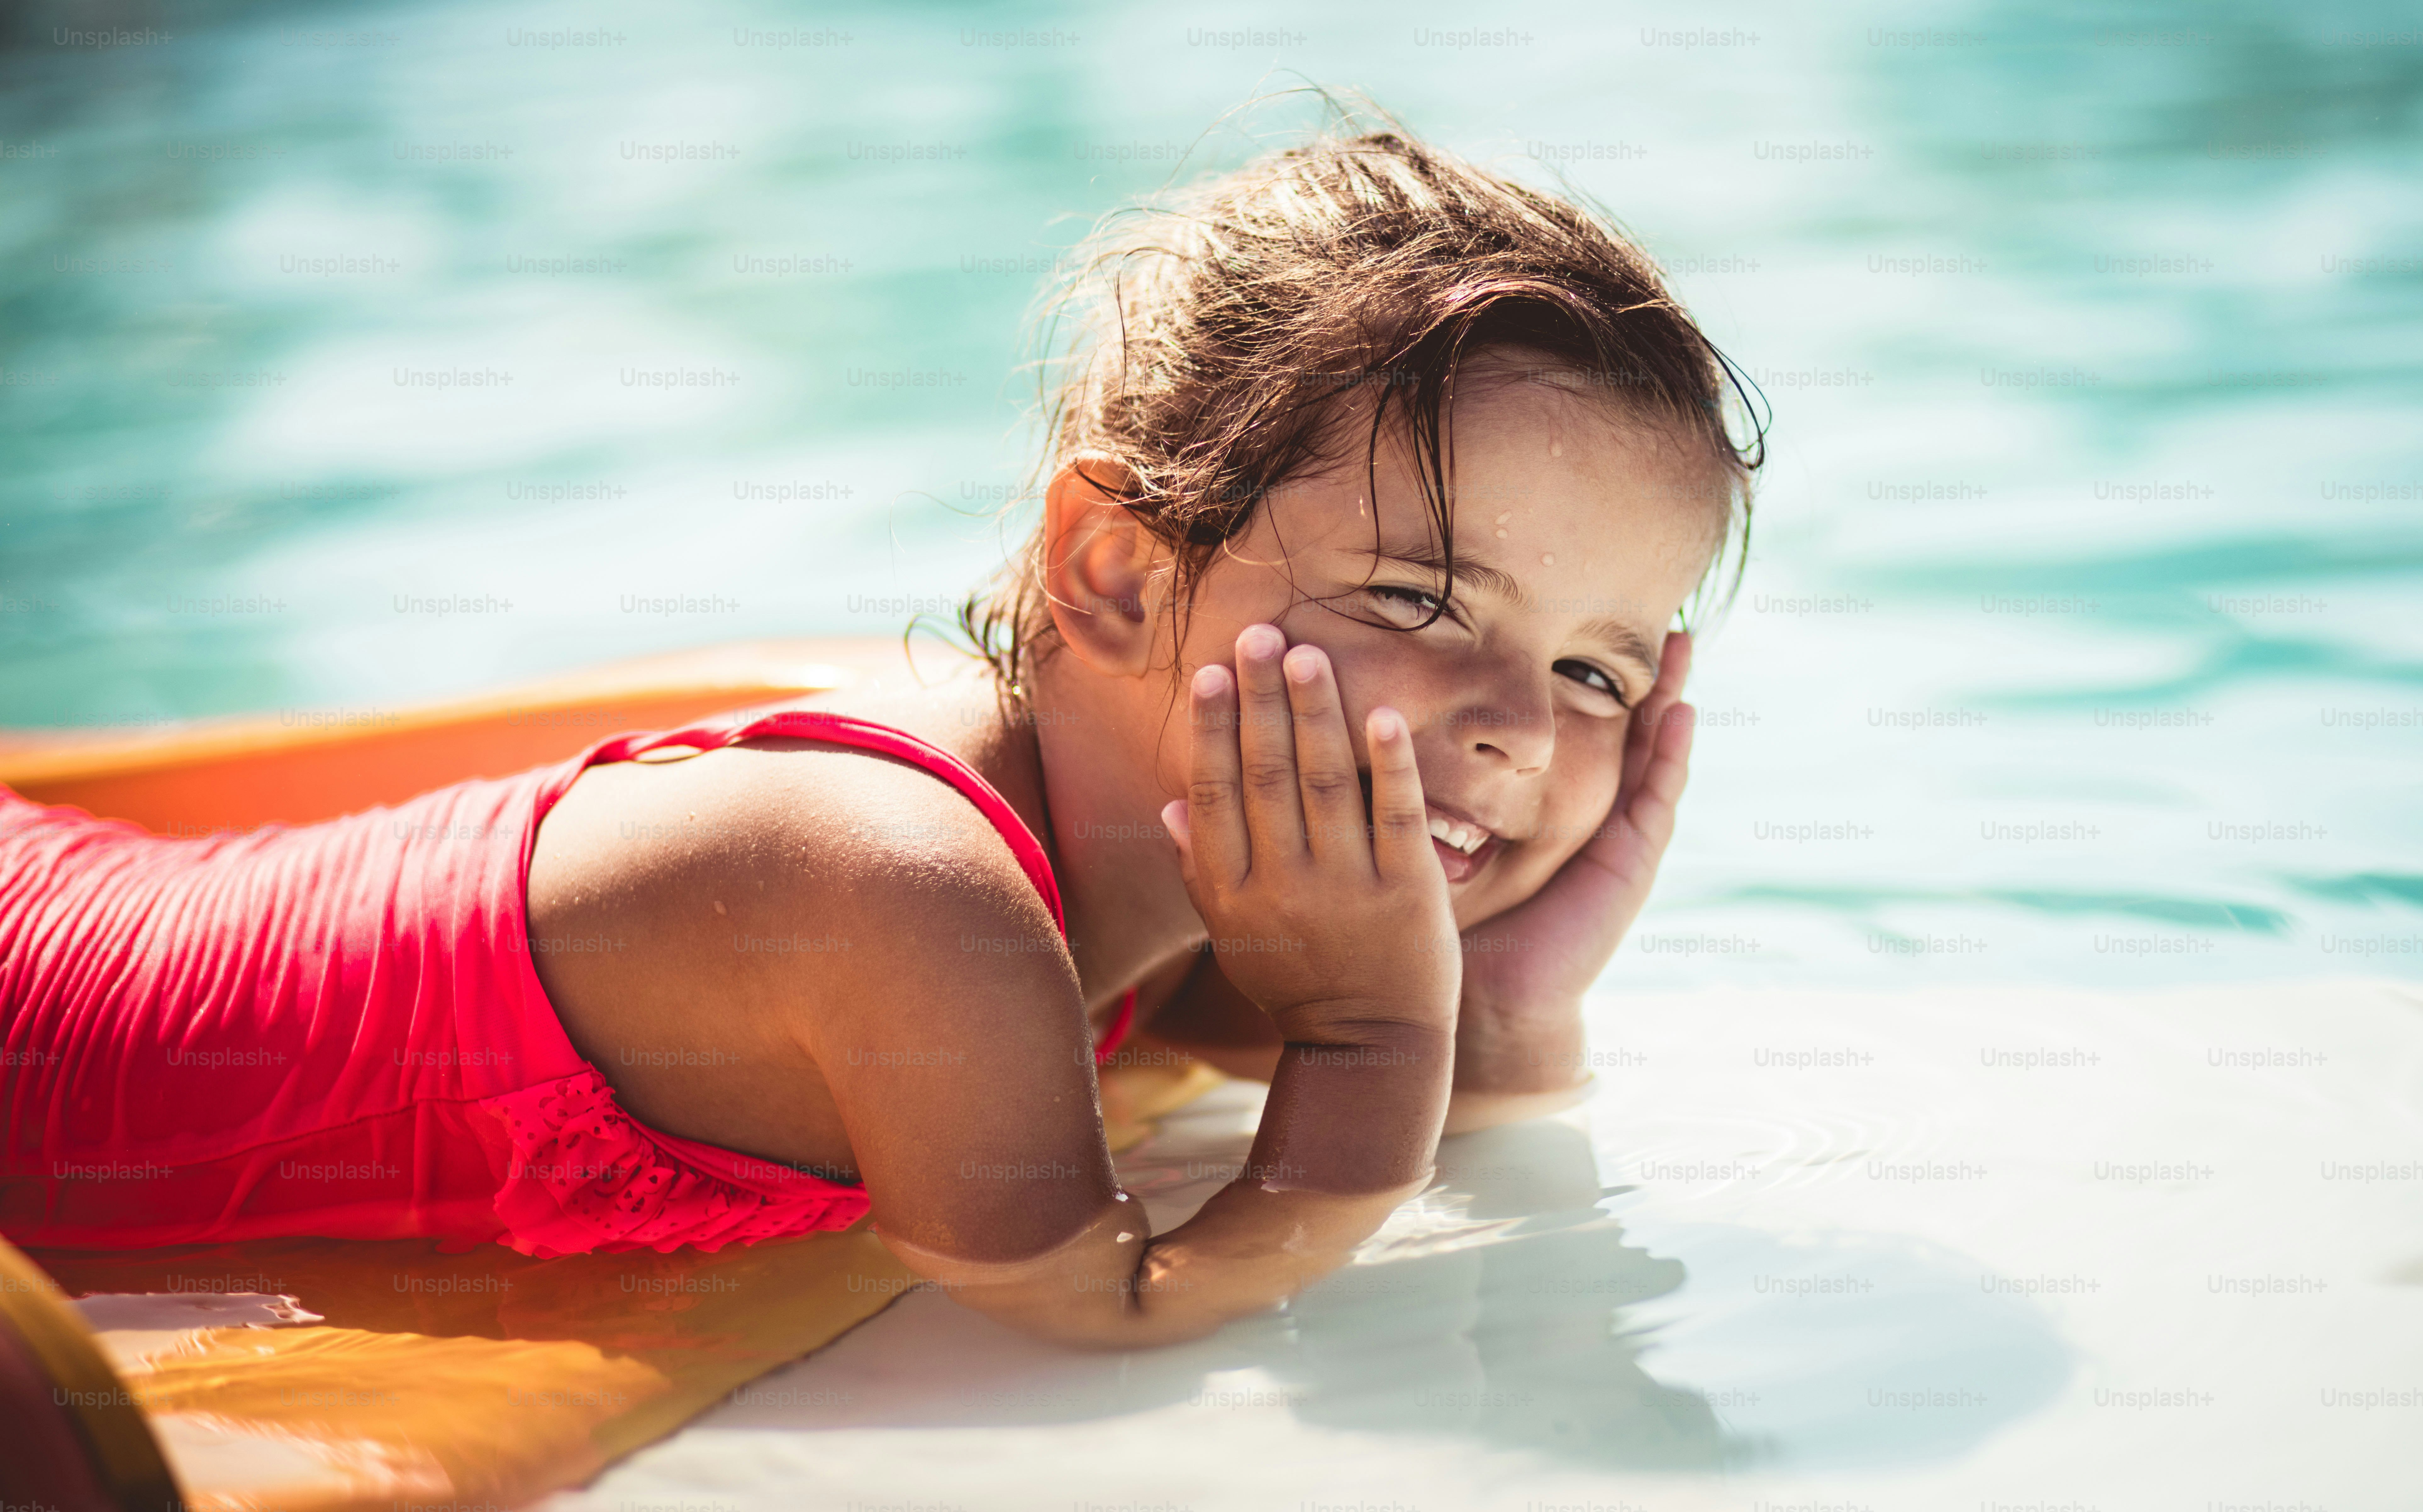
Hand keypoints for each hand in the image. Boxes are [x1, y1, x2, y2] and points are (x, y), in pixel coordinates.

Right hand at [1161, 624, 1460, 1041]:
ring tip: (1307, 653)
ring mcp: (1348, 888)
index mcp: (1234, 895)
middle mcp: (1284, 886)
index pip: (1216, 794)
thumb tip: (1170, 806)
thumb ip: (1202, 872)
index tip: (1211, 673)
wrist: (1369, 1046)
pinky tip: (1381, 714)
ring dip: (1315, 713)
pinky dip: (1389, 765)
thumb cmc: (1296, 982)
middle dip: (1260, 700)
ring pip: (1324, 784)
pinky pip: (1396, 816)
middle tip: (1258, 634)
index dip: (1213, 730)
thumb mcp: (1235, 937)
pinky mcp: (1409, 893)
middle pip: (1265, 775)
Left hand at [1458, 631, 1695, 1024]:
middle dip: (1630, 674)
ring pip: (1648, 753)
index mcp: (1543, 806)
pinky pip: (1658, 797)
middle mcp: (1585, 815)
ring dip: (1667, 697)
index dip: (1574, 677)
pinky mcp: (1631, 863)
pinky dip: (1671, 753)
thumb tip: (1372, 722)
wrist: (1486, 993)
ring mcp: (1614, 837)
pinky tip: (1683, 711)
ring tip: (1680, 641)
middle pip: (1615, 729)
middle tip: (1648, 612)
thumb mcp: (1439, 837)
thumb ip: (1422, 788)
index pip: (1564, 729)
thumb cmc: (1456, 920)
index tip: (1576, 618)